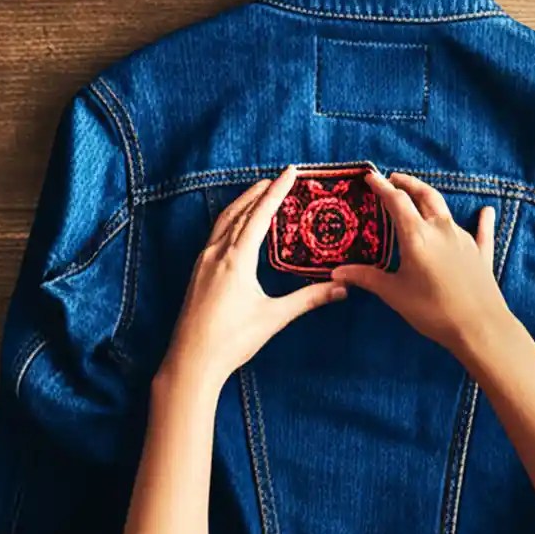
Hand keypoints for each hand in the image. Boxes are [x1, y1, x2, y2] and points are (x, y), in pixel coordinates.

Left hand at [158, 167, 347, 390]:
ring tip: (257, 195)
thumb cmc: (231, 340)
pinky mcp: (196, 274)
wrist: (191, 361)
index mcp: (236, 259)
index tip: (290, 172)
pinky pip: (214, 237)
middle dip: (258, 192)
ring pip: (223, 222)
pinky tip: (236, 230)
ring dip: (241, 205)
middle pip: (238, 212)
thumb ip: (308, 299)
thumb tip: (342, 287)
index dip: (277, 191)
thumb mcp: (274, 317)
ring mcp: (202, 263)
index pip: (259, 215)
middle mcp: (216, 254)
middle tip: (277, 178)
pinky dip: (229, 223)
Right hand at [333, 172, 513, 354]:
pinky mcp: (481, 252)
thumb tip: (337, 272)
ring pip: (445, 210)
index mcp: (417, 235)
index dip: (382, 187)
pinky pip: (482, 230)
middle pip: (424, 196)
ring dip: (430, 199)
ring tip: (419, 196)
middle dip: (408, 184)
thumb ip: (367, 278)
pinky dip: (482, 219)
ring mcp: (464, 238)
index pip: (396, 202)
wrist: (479, 326)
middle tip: (394, 179)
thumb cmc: (432, 310)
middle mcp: (441, 229)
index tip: (371, 177)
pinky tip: (487, 211)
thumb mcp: (394, 294)